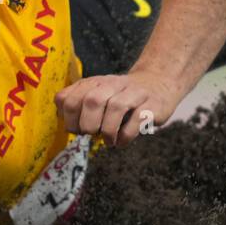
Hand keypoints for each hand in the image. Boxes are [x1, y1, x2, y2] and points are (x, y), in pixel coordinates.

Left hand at [54, 70, 179, 145]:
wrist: (158, 83)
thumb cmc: (122, 96)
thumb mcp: (98, 93)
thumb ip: (78, 104)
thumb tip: (67, 124)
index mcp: (94, 83)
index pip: (69, 98)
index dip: (68, 119)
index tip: (76, 129)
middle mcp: (113, 84)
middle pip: (92, 100)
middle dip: (87, 124)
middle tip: (91, 135)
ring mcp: (134, 93)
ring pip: (116, 107)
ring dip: (107, 130)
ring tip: (108, 140)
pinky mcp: (151, 105)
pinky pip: (137, 119)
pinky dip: (125, 135)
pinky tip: (121, 141)